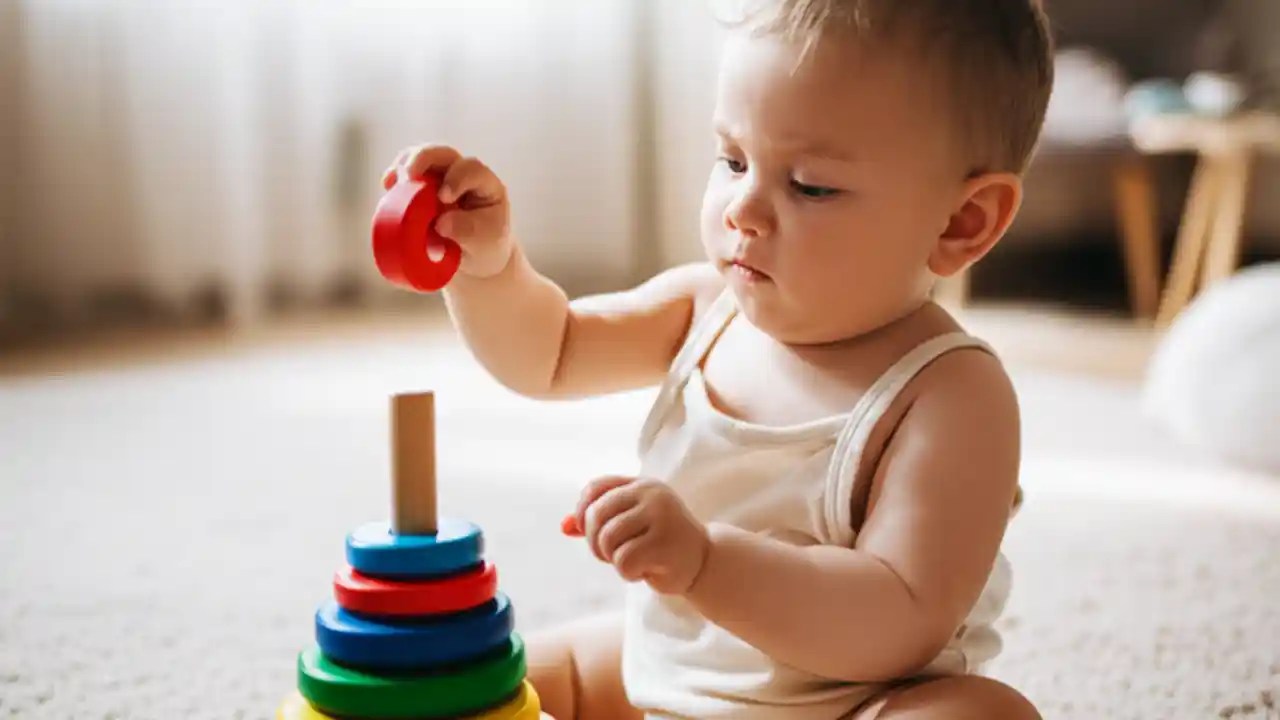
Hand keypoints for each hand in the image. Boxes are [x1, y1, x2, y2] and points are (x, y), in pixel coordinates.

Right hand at [382, 144, 513, 278]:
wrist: (474, 257)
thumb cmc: (484, 246)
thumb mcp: (485, 243)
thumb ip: (468, 231)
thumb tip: (441, 223)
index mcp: (484, 184)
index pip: (471, 169)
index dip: (456, 178)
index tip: (444, 197)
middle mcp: (461, 174)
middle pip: (442, 154)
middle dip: (423, 159)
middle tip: (409, 176)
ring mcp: (439, 178)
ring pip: (420, 157)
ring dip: (404, 166)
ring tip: (392, 182)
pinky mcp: (420, 187)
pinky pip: (405, 173)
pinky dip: (395, 177)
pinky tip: (387, 186)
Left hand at [567, 476, 709, 594]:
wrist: (703, 562)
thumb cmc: (660, 543)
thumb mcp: (630, 525)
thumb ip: (598, 522)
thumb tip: (564, 526)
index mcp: (641, 484)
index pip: (594, 488)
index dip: (582, 512)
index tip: (590, 531)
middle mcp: (651, 494)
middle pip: (596, 515)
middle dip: (594, 542)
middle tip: (611, 554)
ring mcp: (660, 516)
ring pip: (607, 539)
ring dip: (612, 559)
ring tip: (631, 561)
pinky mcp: (664, 543)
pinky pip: (623, 561)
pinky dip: (627, 573)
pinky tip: (645, 570)